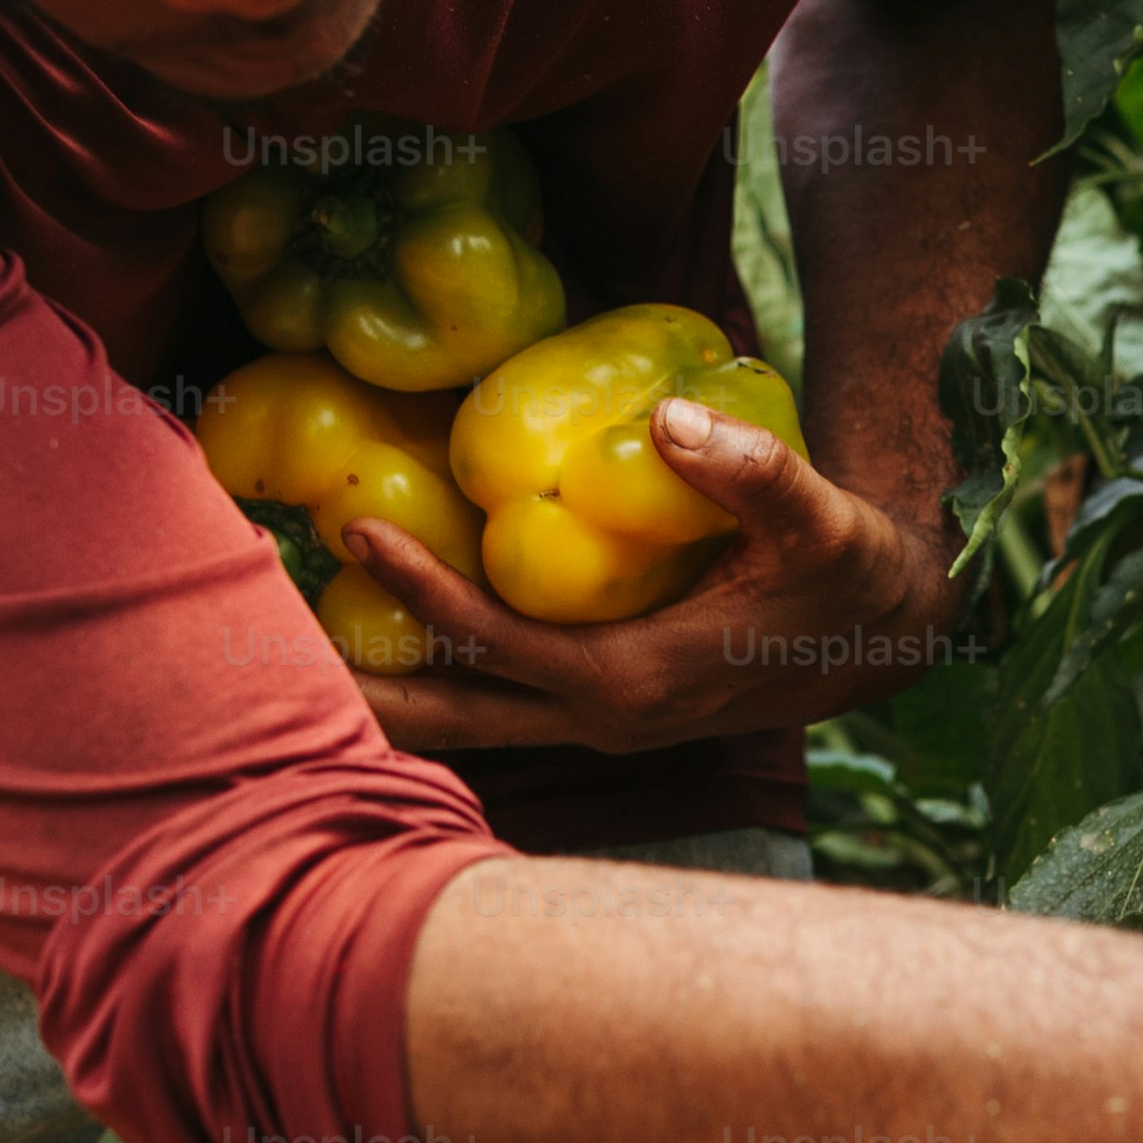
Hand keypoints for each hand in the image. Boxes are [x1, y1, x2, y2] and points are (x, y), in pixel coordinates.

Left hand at [338, 398, 964, 753]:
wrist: (888, 630)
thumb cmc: (850, 574)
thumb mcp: (820, 520)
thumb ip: (750, 472)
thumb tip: (668, 418)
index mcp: (636, 682)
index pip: (497, 645)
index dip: (421, 594)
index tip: (353, 529)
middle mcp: (602, 720)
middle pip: (447, 718)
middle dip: (353, 687)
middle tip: (255, 634)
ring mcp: (596, 724)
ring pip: (461, 723)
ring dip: (378, 692)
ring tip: (284, 644)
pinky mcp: (598, 709)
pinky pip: (490, 702)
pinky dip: (426, 678)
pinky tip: (371, 640)